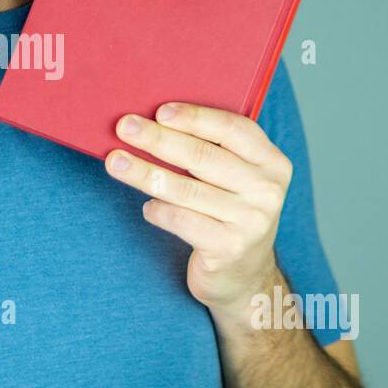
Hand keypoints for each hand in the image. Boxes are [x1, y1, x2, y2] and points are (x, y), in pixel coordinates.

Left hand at [104, 102, 291, 317]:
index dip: (195, 117)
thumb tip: (155, 121)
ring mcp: (250, 221)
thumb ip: (213, 150)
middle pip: (203, 156)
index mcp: (271, 162)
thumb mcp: (236, 179)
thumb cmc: (228, 213)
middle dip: (158, 139)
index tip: (160, 111)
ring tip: (115, 161)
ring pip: (186, 189)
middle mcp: (266, 190)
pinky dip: (158, 211)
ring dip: (145, 173)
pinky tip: (147, 207)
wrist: (245, 277)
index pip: (233, 129)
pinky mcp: (228, 248)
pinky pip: (182, 221)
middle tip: (125, 127)